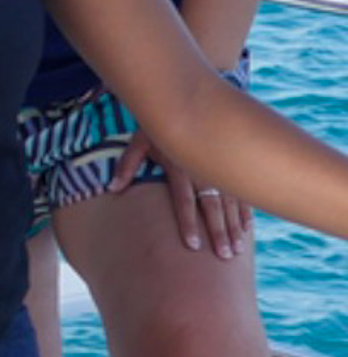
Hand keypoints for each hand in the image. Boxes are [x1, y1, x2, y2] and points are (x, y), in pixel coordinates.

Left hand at [112, 130, 249, 258]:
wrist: (184, 100)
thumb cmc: (156, 125)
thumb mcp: (138, 140)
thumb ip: (127, 164)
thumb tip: (111, 188)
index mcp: (180, 165)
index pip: (184, 200)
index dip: (188, 223)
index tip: (193, 246)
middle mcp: (203, 169)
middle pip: (212, 206)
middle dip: (218, 232)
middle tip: (224, 256)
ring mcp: (220, 168)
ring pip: (230, 203)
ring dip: (234, 227)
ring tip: (236, 251)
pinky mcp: (230, 166)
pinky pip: (241, 192)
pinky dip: (244, 211)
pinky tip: (246, 230)